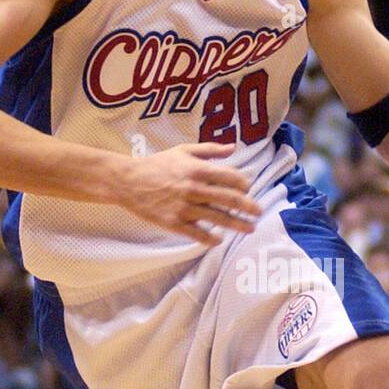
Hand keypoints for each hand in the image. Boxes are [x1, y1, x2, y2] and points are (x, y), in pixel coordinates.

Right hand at [117, 143, 262, 246]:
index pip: (232, 178)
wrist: (129, 181)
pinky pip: (198, 234)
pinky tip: (219, 240)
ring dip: (238, 225)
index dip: (244, 185)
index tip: (248, 189)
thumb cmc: (157, 164)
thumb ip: (210, 149)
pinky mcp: (174, 223)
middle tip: (259, 212)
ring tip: (250, 229)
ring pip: (219, 219)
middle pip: (230, 200)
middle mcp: (195, 188)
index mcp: (198, 169)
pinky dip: (211, 238)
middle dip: (249, 207)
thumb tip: (233, 147)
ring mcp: (185, 207)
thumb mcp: (183, 150)